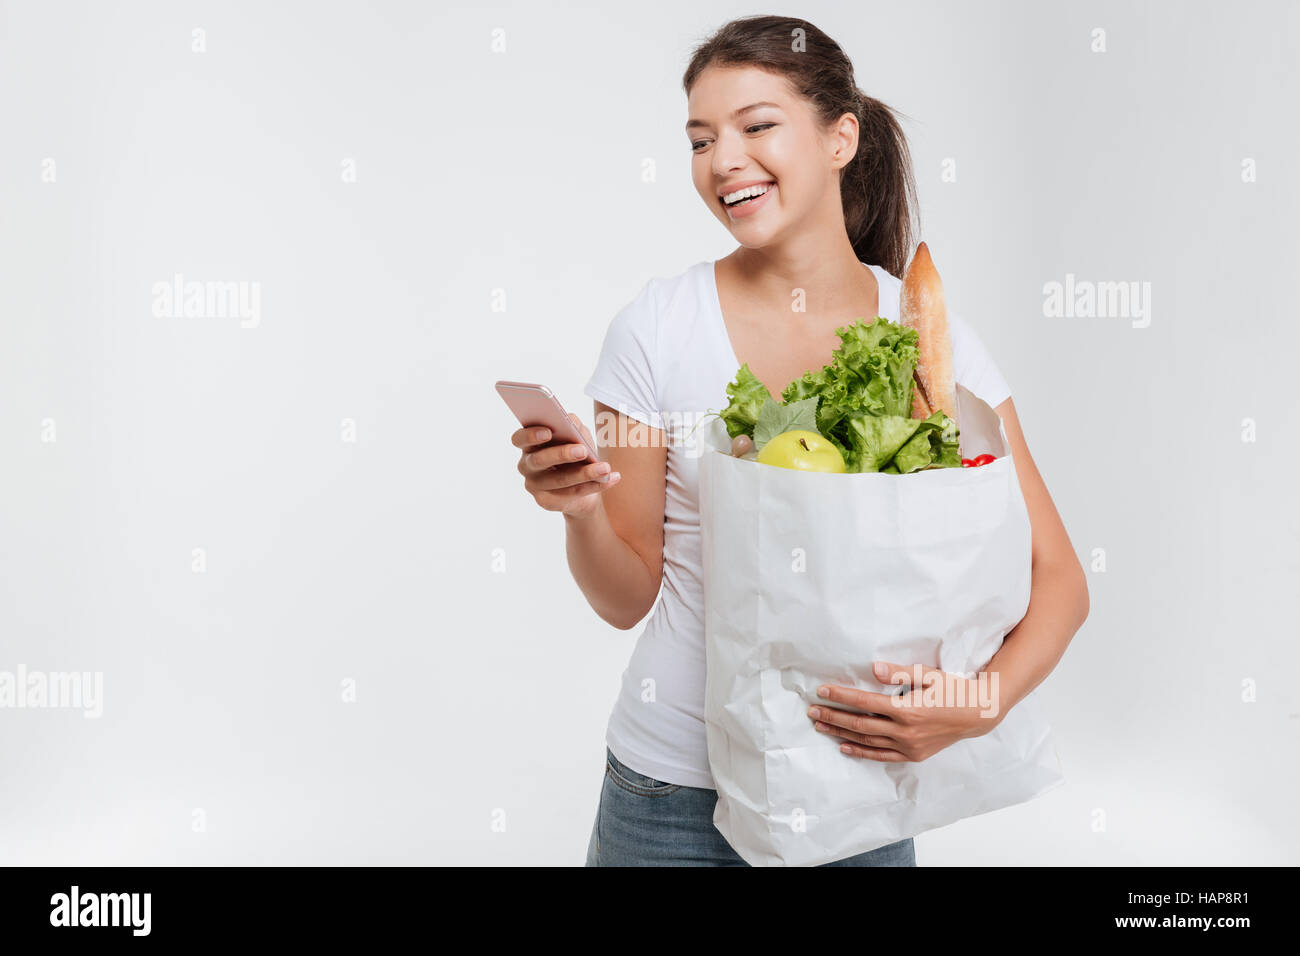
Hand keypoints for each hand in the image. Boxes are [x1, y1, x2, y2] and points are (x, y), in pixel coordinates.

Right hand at [513, 413, 620, 517]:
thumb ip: (572, 426)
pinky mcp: (546, 502)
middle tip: (583, 450)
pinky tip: (610, 479)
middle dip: (562, 454)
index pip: (519, 438)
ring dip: (585, 473)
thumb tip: (572, 422)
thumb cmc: (576, 455)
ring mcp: (534, 486)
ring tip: (605, 468)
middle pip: (539, 460)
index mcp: (529, 445)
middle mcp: (526, 465)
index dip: (530, 435)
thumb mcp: (577, 437)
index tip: (548, 432)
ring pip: (559, 480)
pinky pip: (572, 494)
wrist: (583, 487)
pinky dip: (594, 486)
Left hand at [807, 661, 1003, 761]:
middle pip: (859, 724)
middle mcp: (905, 731)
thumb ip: (901, 672)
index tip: (822, 691)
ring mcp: (908, 746)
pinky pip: (881, 755)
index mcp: (907, 710)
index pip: (865, 703)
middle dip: (833, 716)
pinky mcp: (913, 754)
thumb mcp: (930, 675)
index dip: (841, 696)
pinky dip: (861, 751)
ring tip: (820, 726)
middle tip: (811, 711)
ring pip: (866, 741)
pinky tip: (844, 746)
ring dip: (841, 733)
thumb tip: (875, 669)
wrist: (978, 714)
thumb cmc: (953, 689)